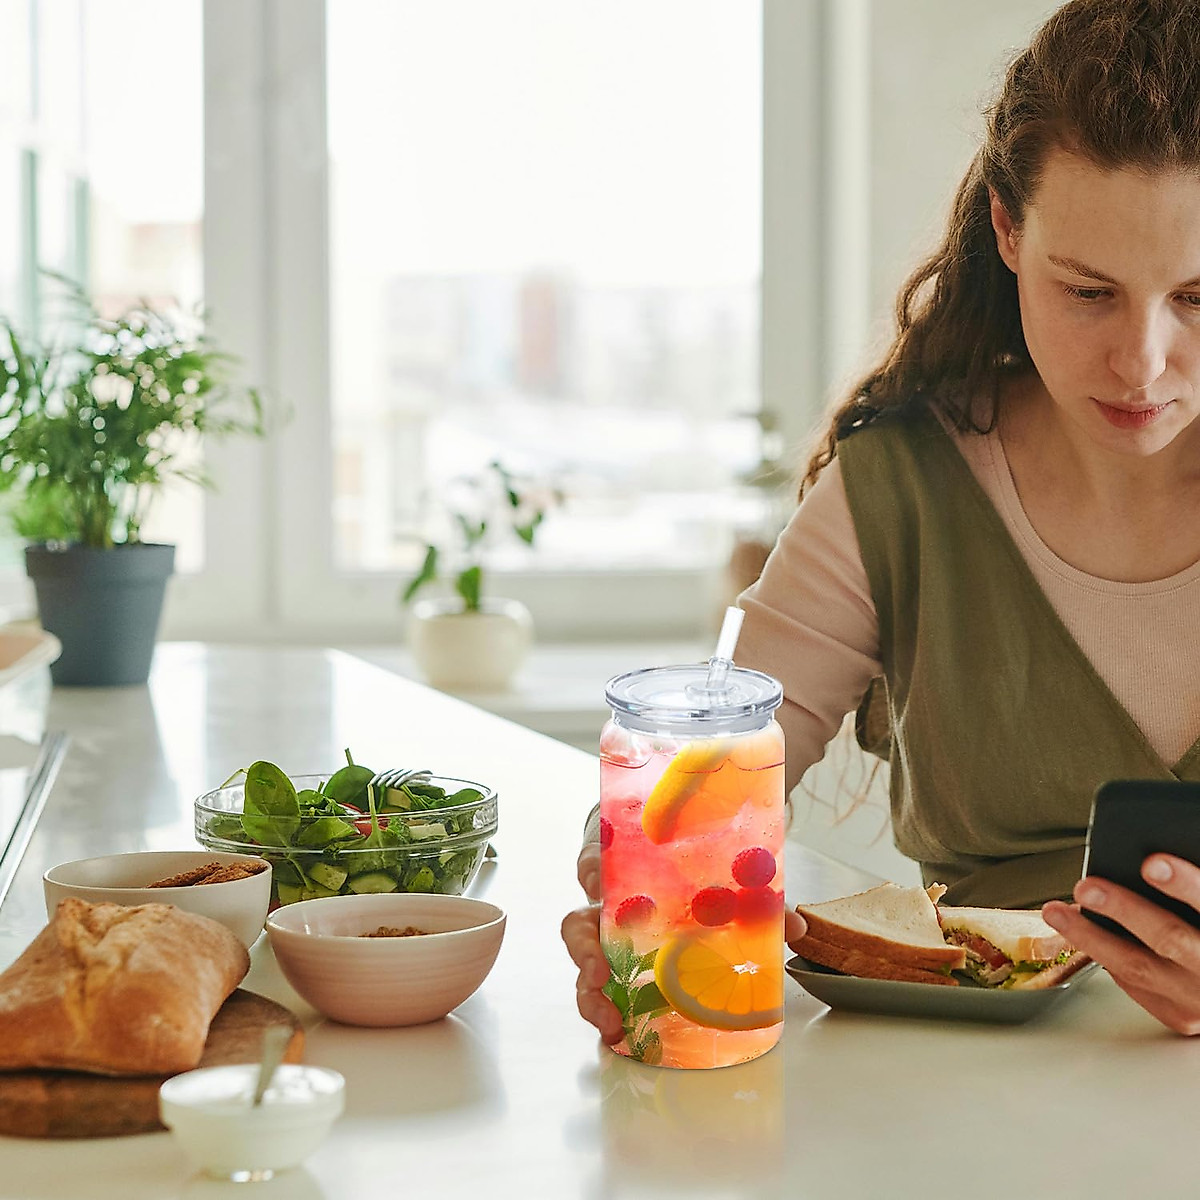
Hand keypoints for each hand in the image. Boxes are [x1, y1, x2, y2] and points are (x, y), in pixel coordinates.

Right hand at [560, 843, 809, 1041]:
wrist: (671, 878)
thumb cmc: (685, 877)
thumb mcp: (716, 880)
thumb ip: (753, 900)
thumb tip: (794, 926)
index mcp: (625, 873)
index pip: (597, 861)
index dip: (592, 869)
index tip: (596, 880)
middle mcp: (607, 908)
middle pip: (578, 924)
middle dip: (583, 950)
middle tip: (598, 974)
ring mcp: (606, 942)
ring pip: (583, 964)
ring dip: (589, 995)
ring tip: (609, 1023)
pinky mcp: (614, 971)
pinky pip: (601, 991)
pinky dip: (607, 1014)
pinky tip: (619, 1035)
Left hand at [1042, 854, 1199, 1034]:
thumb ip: (1195, 893)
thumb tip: (1156, 860)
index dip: (1184, 885)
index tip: (1152, 863)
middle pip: (1170, 940)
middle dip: (1123, 910)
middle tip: (1086, 887)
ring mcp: (1197, 1002)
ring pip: (1138, 969)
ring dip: (1091, 937)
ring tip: (1057, 912)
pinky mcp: (1178, 1016)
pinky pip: (1134, 985)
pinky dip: (1105, 956)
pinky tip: (1081, 935)